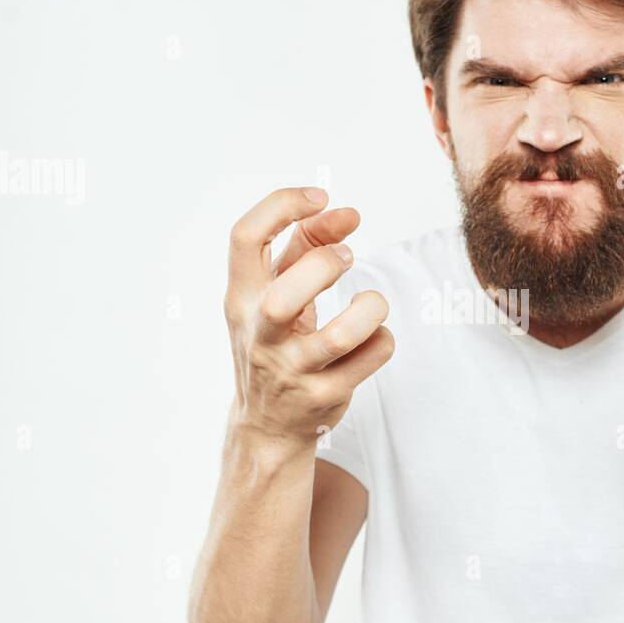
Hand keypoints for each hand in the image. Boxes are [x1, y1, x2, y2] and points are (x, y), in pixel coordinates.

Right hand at [224, 187, 392, 445]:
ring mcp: (290, 370)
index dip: (282, 205)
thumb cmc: (276, 341)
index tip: (319, 197)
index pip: (244, 239)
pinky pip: (370, 358)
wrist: (267, 424)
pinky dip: (382, 340)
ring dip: (369, 309)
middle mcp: (259, 334)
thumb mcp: (276, 292)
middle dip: (324, 266)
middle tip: (347, 258)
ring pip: (340, 337)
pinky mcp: (322, 397)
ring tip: (372, 304)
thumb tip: (347, 213)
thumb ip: (306, 247)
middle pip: (285, 297)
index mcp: (241, 298)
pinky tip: (374, 339)